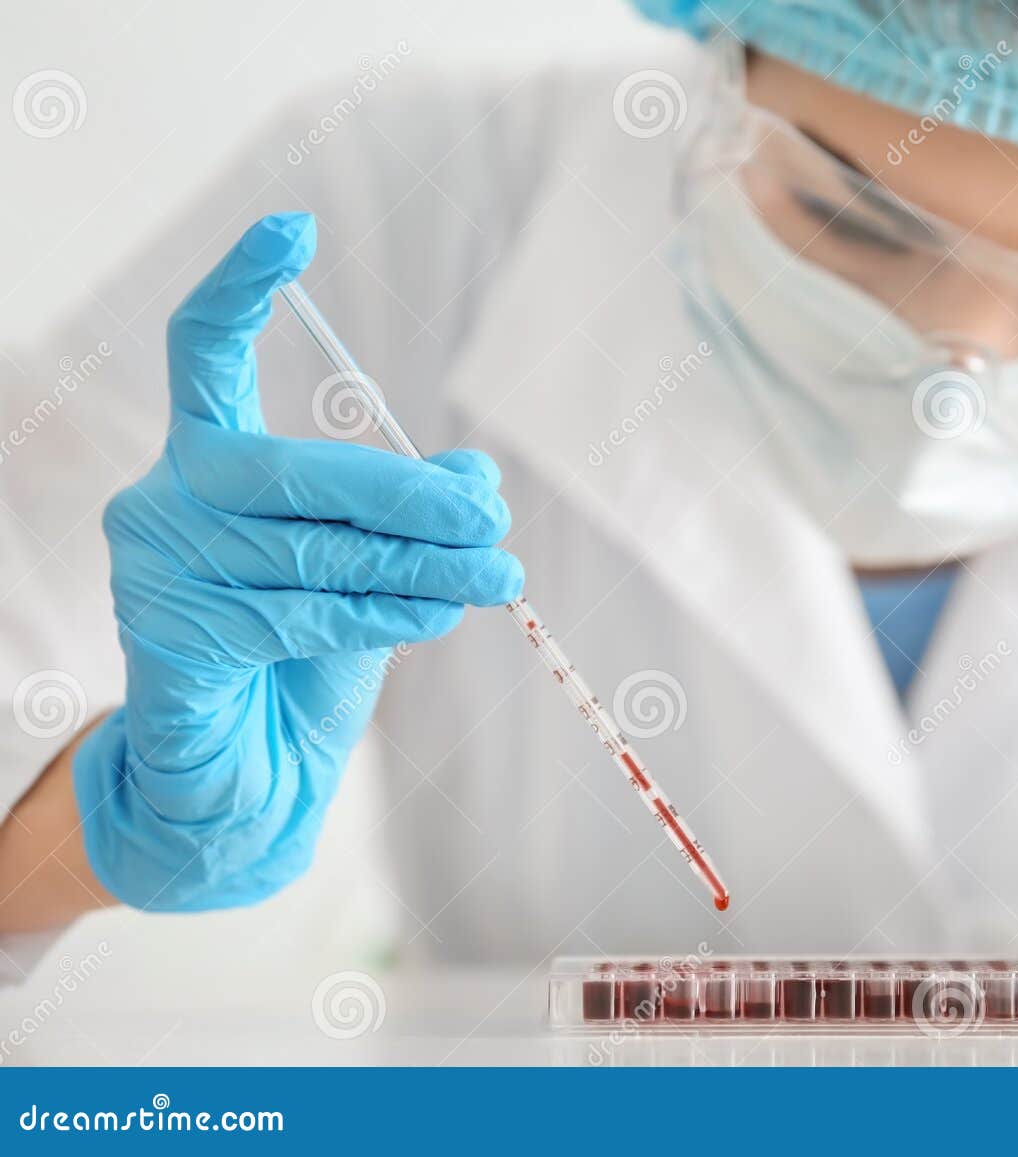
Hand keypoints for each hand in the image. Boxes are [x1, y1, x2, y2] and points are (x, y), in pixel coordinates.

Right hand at [72, 213, 522, 910]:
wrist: (248, 775)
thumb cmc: (304, 653)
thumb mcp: (370, 568)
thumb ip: (409, 516)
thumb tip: (476, 479)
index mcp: (206, 459)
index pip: (203, 352)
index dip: (243, 287)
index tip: (296, 228)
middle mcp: (163, 498)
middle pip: (296, 468)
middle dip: (410, 498)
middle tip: (495, 520)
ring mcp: (155, 568)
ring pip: (317, 552)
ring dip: (422, 569)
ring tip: (496, 577)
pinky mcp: (166, 636)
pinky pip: (300, 614)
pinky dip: (383, 616)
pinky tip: (437, 616)